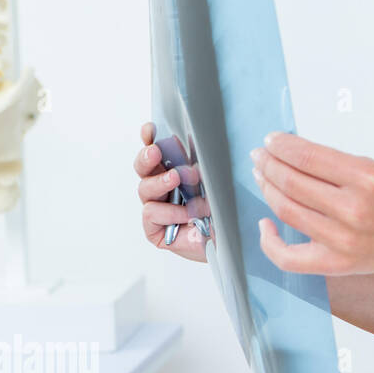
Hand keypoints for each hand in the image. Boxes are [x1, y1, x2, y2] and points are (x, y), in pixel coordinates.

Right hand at [136, 122, 210, 262]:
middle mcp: (162, 188)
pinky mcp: (154, 229)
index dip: (150, 138)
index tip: (151, 129)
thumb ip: (205, 168)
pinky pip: (151, 213)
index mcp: (174, 171)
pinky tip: (187, 213)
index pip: (157, 151)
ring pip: (145, 188)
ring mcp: (156, 208)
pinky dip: (169, 211)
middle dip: (147, 157)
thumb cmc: (223, 212)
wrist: (230, 243)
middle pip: (143, 167)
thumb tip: (201, 147)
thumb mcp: (218, 185)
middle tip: (156, 151)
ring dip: (161, 182)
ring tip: (177, 179)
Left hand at [253, 132, 373, 276]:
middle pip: (292, 182)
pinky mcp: (336, 263)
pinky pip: (289, 256)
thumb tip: (292, 153)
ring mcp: (343, 239)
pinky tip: (264, 223)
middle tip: (260, 155)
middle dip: (269, 164)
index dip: (282, 146)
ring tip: (262, 177)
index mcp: (367, 177)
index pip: (307, 157)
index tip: (271, 140)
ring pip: (287, 211)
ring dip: (267, 190)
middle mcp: (353, 209)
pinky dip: (269, 241)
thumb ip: (337, 164)